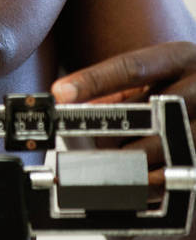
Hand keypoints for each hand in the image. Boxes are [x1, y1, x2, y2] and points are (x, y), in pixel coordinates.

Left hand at [50, 41, 195, 182]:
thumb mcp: (151, 77)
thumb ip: (114, 88)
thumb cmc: (176, 86)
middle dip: (112, 132)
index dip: (93, 80)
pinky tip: (137, 181)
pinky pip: (175, 174)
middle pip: (146, 111)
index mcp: (178, 58)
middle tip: (91, 142)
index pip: (131, 67)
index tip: (61, 93)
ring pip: (159, 147)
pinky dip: (149, 181)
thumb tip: (70, 105)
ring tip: (119, 160)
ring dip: (130, 158)